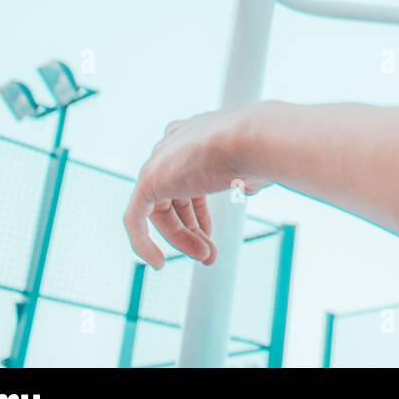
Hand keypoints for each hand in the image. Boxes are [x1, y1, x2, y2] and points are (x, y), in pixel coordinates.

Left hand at [123, 102, 277, 269]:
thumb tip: (247, 185)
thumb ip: (243, 174)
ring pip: (161, 211)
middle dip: (193, 228)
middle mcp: (173, 145)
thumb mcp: (253, 164)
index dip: (198, 211)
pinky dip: (144, 242)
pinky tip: (158, 263)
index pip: (189, 178)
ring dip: (182, 238)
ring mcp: (158, 161)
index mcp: (194, 136)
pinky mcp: (147, 181)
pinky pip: (135, 219)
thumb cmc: (262, 149)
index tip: (210, 233)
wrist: (253, 139)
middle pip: (174, 197)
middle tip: (209, 253)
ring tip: (205, 257)